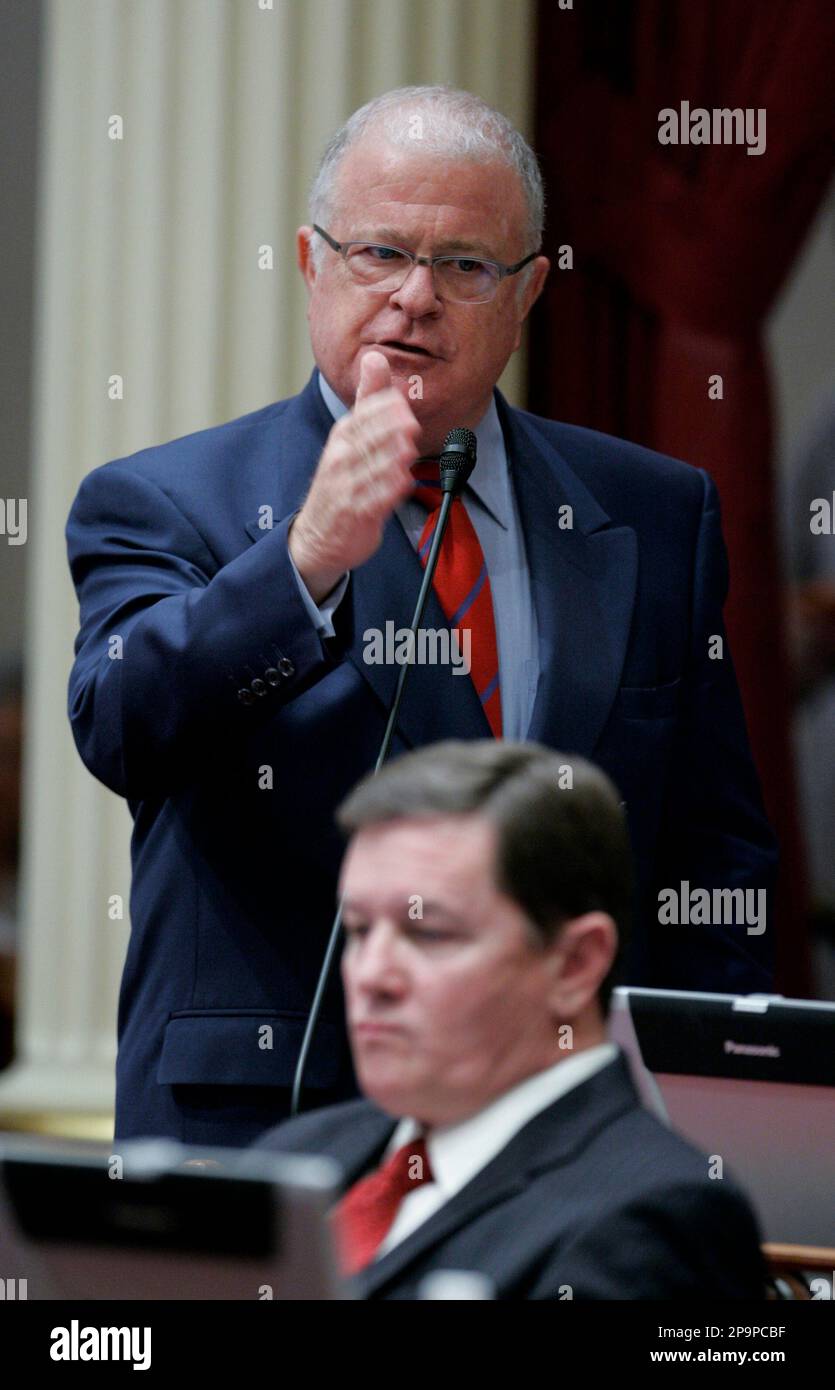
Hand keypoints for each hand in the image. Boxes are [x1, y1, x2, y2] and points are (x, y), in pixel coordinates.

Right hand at [289, 352, 420, 600]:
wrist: (321, 534)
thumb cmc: (343, 478)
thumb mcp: (351, 433)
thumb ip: (368, 397)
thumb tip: (375, 355)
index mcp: (343, 435)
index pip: (363, 413)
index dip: (385, 408)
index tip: (403, 404)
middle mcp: (342, 458)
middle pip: (369, 438)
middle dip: (390, 431)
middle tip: (410, 425)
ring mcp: (348, 487)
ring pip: (372, 468)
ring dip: (392, 459)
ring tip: (408, 451)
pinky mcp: (357, 513)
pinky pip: (376, 498)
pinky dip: (390, 489)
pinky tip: (404, 481)